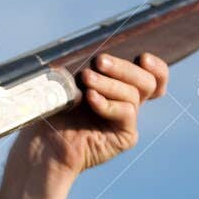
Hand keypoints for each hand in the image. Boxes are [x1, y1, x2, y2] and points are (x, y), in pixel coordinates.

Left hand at [15, 52, 167, 181]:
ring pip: (134, 94)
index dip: (155, 66)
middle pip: (147, 81)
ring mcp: (127, 120)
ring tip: (85, 78)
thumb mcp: (72, 80)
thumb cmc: (53, 109)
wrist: (43, 144)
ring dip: (109, 84)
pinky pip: (126, 113)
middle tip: (100, 61)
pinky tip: (91, 98)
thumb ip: (92, 67)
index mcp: (121, 86)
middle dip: (124, 68)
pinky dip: (107, 103)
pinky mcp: (125, 136)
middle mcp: (128, 103)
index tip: (142, 57)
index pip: (152, 75)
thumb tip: (103, 54)